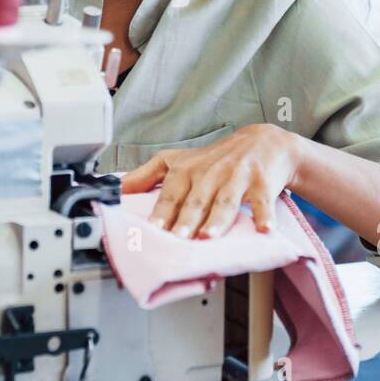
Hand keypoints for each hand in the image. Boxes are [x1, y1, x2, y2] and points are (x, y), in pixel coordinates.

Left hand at [120, 124, 305, 238]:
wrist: (264, 142)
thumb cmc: (216, 158)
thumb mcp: (179, 161)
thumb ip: (146, 176)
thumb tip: (114, 188)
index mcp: (188, 171)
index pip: (171, 194)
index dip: (161, 212)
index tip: (152, 229)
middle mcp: (211, 173)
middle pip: (197, 200)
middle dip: (186, 220)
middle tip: (178, 238)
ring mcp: (237, 177)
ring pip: (226, 201)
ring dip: (217, 220)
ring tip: (209, 237)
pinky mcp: (263, 182)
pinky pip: (263, 201)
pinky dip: (265, 216)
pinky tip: (265, 230)